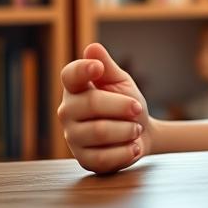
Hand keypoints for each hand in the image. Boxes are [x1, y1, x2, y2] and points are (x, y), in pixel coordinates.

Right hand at [59, 42, 154, 173]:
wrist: (140, 133)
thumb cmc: (126, 102)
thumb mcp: (120, 81)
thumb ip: (108, 66)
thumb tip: (92, 48)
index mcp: (75, 88)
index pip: (70, 75)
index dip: (82, 70)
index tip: (98, 68)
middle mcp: (67, 111)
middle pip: (91, 104)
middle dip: (122, 106)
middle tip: (137, 108)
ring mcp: (72, 137)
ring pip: (99, 132)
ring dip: (127, 130)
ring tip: (135, 129)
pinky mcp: (83, 160)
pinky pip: (104, 158)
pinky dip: (126, 152)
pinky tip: (133, 146)